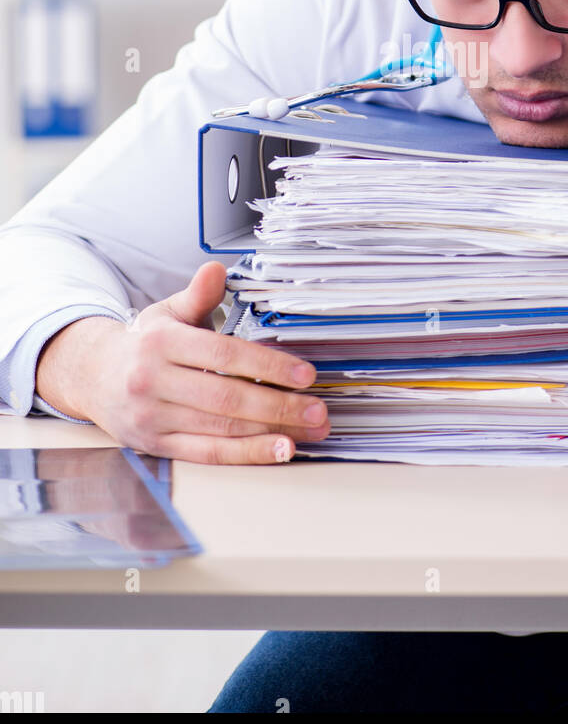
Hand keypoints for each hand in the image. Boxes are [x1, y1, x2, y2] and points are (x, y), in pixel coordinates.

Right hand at [37, 261, 330, 463]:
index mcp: (161, 342)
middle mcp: (153, 381)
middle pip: (226, 397)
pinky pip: (208, 453)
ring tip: (311, 430)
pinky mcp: (157, 445)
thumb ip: (198, 294)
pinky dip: (247, 454)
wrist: (92, 376)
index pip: (223, 354)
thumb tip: (217, 269)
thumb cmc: (143, 343)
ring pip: (221, 429)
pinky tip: (280, 450)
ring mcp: (153, 417)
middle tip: (319, 410)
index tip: (305, 374)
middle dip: (279, 406)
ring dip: (272, 433)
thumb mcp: (167, 312)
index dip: (267, 365)